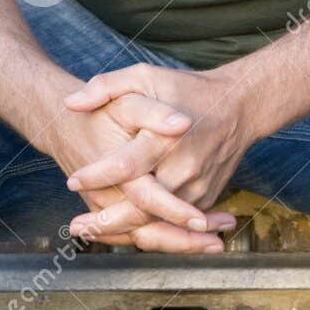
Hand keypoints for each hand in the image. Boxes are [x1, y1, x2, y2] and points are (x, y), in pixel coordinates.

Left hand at [62, 63, 251, 237]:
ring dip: (123, 232)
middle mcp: (184, 167)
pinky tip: (120, 232)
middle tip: (76, 226)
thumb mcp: (145, 76)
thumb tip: (70, 103)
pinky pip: (174, 223)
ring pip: (158, 221)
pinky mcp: (204, 198)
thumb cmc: (186, 89)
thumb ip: (106, 86)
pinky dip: (148, 230)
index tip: (72, 180)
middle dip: (107, 221)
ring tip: (90, 233)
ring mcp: (197, 187)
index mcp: (166, 137)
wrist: (239, 107)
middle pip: (142, 206)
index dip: (96, 176)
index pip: (127, 165)